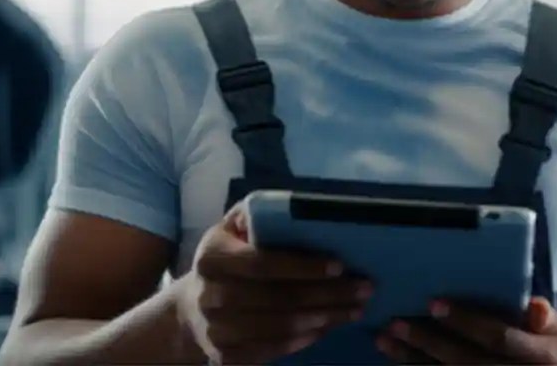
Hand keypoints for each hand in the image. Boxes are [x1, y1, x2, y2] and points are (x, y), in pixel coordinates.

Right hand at [175, 204, 373, 364]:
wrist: (191, 311)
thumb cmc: (225, 259)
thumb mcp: (230, 230)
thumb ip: (256, 215)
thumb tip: (295, 206)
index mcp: (213, 259)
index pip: (264, 264)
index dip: (304, 267)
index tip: (340, 265)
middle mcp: (211, 297)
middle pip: (280, 299)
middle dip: (329, 294)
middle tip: (364, 289)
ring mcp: (218, 332)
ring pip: (282, 327)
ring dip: (326, 319)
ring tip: (356, 309)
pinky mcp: (227, 357)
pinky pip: (274, 350)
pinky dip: (306, 339)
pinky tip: (328, 327)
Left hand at [376, 297, 556, 364]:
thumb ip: (546, 319)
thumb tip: (533, 306)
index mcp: (539, 358)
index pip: (497, 338)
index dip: (466, 322)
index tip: (435, 303)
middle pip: (464, 362)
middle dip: (427, 343)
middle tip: (395, 323)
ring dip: (413, 362)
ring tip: (385, 342)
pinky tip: (397, 362)